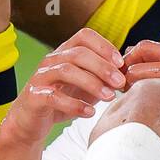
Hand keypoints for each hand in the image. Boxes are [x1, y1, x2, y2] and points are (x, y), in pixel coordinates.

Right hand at [3, 28, 123, 145]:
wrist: (31, 123)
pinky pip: (54, 96)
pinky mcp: (34, 97)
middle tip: (119, 82)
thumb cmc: (61, 101)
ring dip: (91, 83)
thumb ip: (102, 76)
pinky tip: (89, 112)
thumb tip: (128, 70)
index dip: (104, 46)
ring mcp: (41, 78)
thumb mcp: (85, 85)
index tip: (121, 63)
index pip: (84, 36)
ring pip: (66, 71)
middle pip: (78, 53)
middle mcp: (51, 61)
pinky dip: (74, 104)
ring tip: (109, 97)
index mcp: (64, 53)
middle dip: (103, 67)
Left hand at [119, 40, 159, 130]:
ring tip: (134, 98)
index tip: (123, 72)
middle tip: (124, 88)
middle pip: (137, 57)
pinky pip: (139, 89)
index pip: (145, 46)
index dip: (129, 57)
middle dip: (125, 71)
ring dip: (128, 86)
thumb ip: (159, 67)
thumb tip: (128, 56)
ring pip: (134, 73)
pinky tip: (141, 107)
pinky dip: (134, 97)